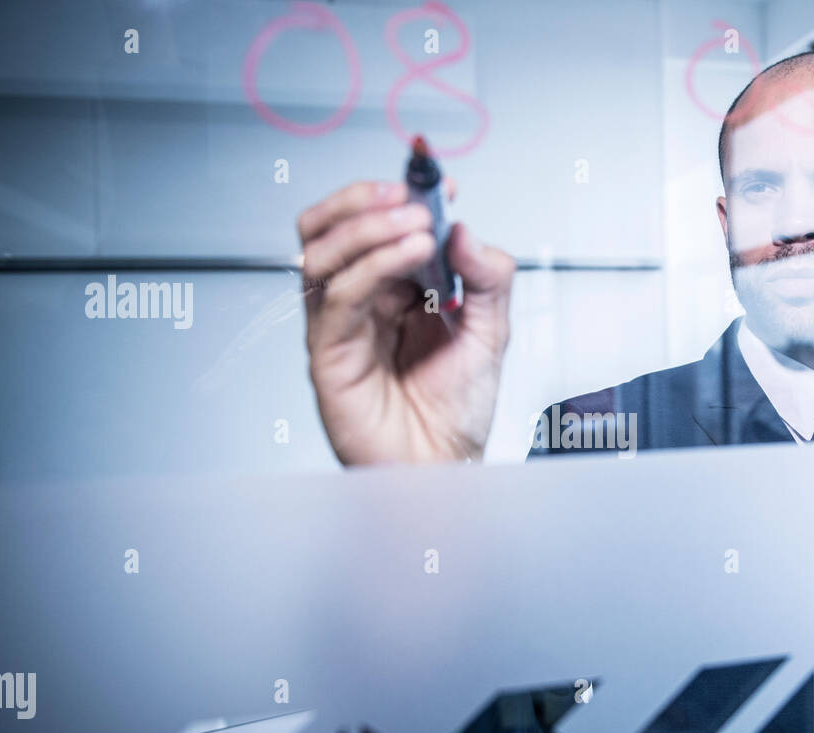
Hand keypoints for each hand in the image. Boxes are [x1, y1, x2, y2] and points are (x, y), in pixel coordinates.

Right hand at [298, 179, 514, 464]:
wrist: (445, 468)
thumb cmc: (458, 412)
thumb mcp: (491, 331)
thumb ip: (486, 277)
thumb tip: (463, 229)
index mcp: (393, 290)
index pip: (374, 224)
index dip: (401, 194)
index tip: (438, 182)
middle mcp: (360, 301)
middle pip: (328, 227)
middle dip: (366, 200)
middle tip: (409, 198)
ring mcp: (339, 324)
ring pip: (321, 251)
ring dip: (369, 226)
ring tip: (416, 228)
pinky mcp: (328, 353)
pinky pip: (337, 294)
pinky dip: (372, 264)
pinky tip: (410, 257)